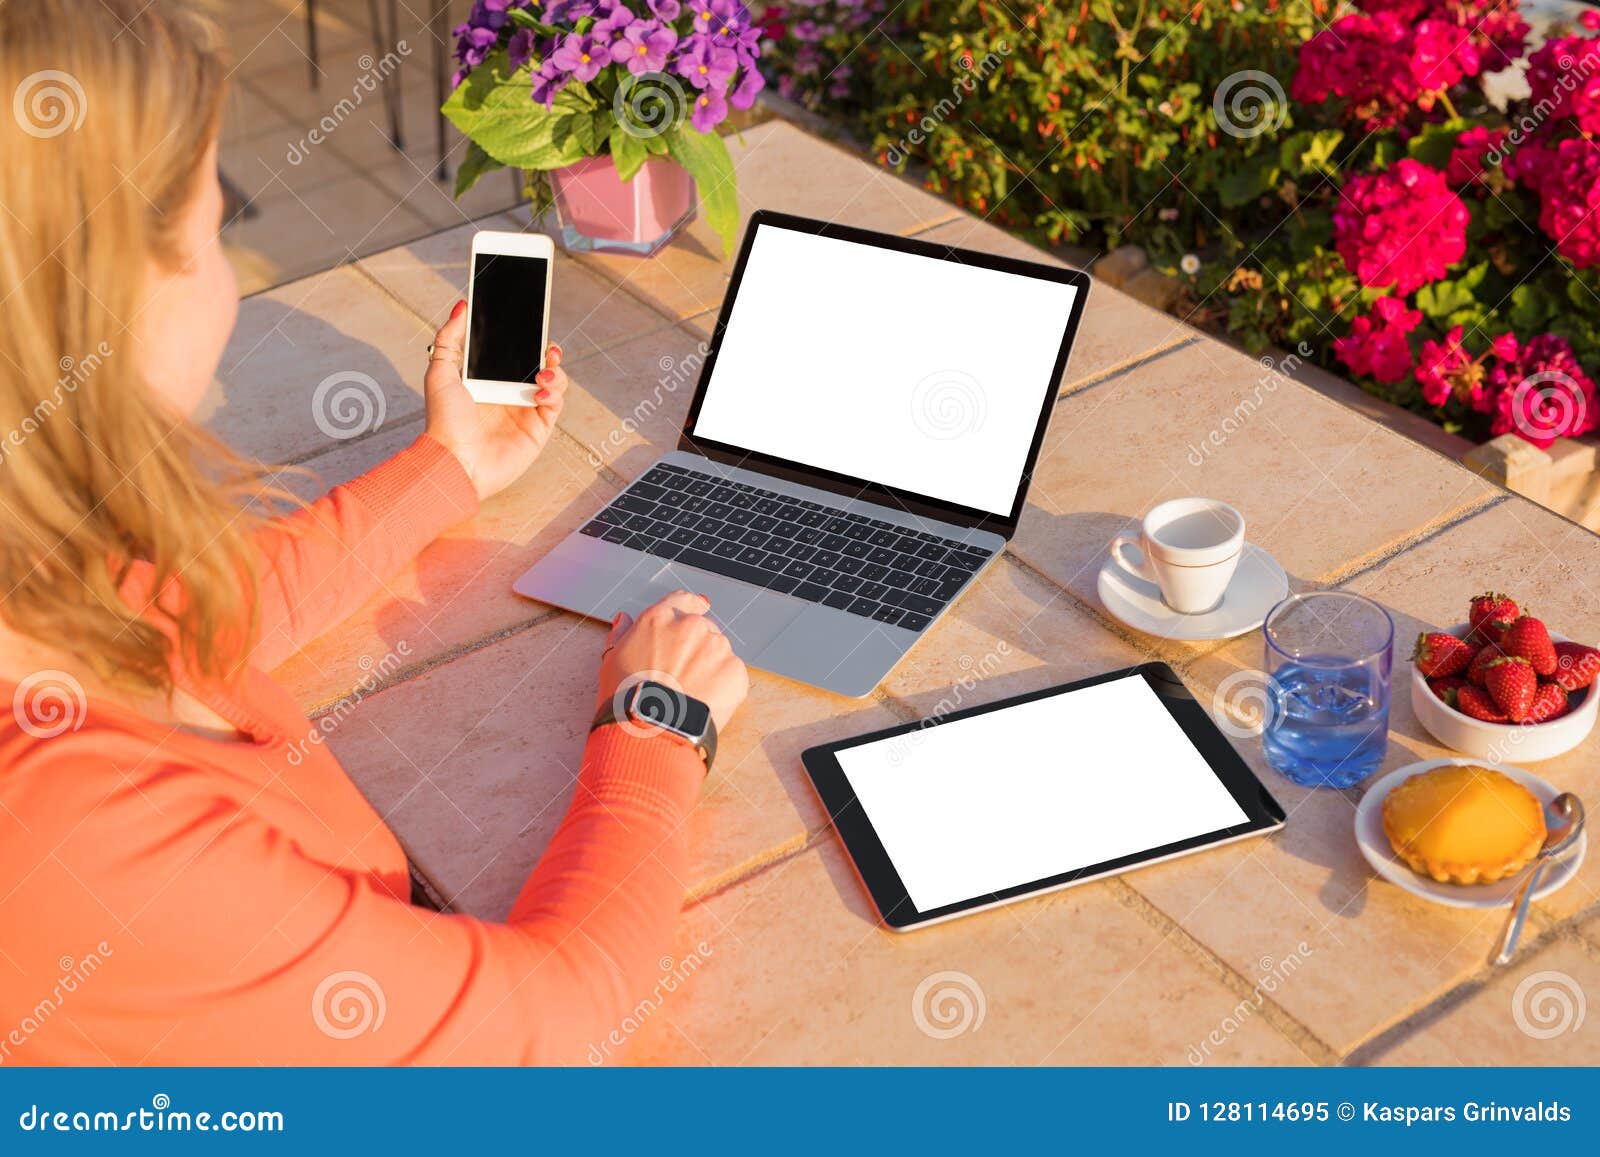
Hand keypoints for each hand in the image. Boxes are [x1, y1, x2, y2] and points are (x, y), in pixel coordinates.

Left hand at [423, 299, 568, 501]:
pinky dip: (554, 393)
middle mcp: (508, 394)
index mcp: (487, 380)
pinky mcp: (538, 429)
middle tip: (546, 344)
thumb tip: (461, 307)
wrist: (455, 461)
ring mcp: (524, 411)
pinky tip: (540, 391)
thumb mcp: (440, 372)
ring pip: (553, 382)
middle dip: (546, 351)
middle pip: (537, 364)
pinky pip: (555, 405)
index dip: (524, 339)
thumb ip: (449, 338)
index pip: (512, 353)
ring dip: (555, 371)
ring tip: (544, 371)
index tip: (529, 324)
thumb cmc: (443, 422)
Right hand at [595, 591, 748, 737]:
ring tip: (691, 693)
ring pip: (719, 651)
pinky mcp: (735, 672)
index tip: (700, 608)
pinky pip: (732, 674)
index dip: (691, 606)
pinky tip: (704, 702)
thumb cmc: (626, 700)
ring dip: (710, 666)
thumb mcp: (612, 662)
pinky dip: (723, 686)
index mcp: (660, 618)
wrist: (652, 730)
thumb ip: (623, 635)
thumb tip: (625, 620)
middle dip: (696, 647)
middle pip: (702, 628)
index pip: (683, 600)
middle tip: (683, 674)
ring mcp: (716, 648)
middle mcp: (691, 626)